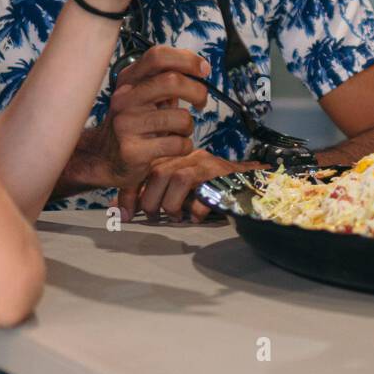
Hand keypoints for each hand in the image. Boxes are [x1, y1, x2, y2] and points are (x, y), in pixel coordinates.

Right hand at [104, 45, 209, 183]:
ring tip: (179, 131)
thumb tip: (201, 67)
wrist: (105, 159)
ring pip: (181, 117)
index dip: (187, 59)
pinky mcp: (132, 151)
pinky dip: (185, 147)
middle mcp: (124, 98)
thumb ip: (166, 79)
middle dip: (198, 92)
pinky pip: (178, 145)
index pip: (158, 56)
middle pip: (172, 81)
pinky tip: (174, 148)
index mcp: (129, 80)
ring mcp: (126, 124)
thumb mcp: (144, 95)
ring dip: (189, 126)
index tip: (204, 70)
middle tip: (201, 103)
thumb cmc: (135, 123)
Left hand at [117, 150, 255, 222]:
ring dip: (171, 203)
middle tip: (153, 216)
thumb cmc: (212, 189)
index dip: (130, 191)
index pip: (146, 168)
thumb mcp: (181, 189)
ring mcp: (209, 166)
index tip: (124, 214)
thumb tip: (119, 209)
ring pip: (179, 178)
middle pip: (159, 171)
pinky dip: (197, 209)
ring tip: (175, 216)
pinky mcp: (224, 178)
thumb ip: (156, 193)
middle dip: (149, 199)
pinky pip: (205, 193)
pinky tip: (197, 216)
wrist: (254, 184)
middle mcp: (192, 157)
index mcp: (178, 157)